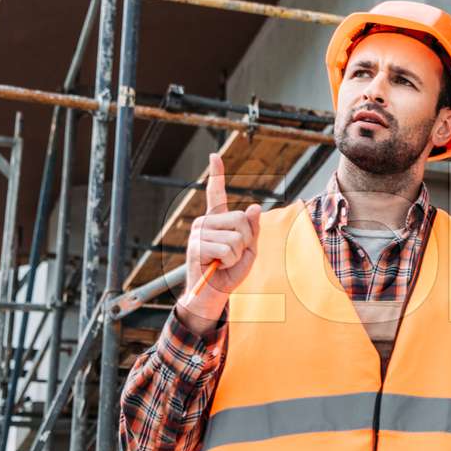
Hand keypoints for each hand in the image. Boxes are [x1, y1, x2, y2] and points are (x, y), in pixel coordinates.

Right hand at [176, 154, 261, 333]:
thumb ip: (252, 229)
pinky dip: (231, 261)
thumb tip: (254, 207)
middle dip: (247, 241)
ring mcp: (198, 233)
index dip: (217, 174)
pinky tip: (217, 266)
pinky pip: (228, 249)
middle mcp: (204, 222)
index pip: (216, 194)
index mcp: (216, 220)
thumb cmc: (230, 271)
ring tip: (224, 262)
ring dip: (238, 254)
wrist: (213, 294)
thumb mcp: (249, 249)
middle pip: (241, 220)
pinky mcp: (196, 246)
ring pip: (236, 237)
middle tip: (233, 255)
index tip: (215, 156)